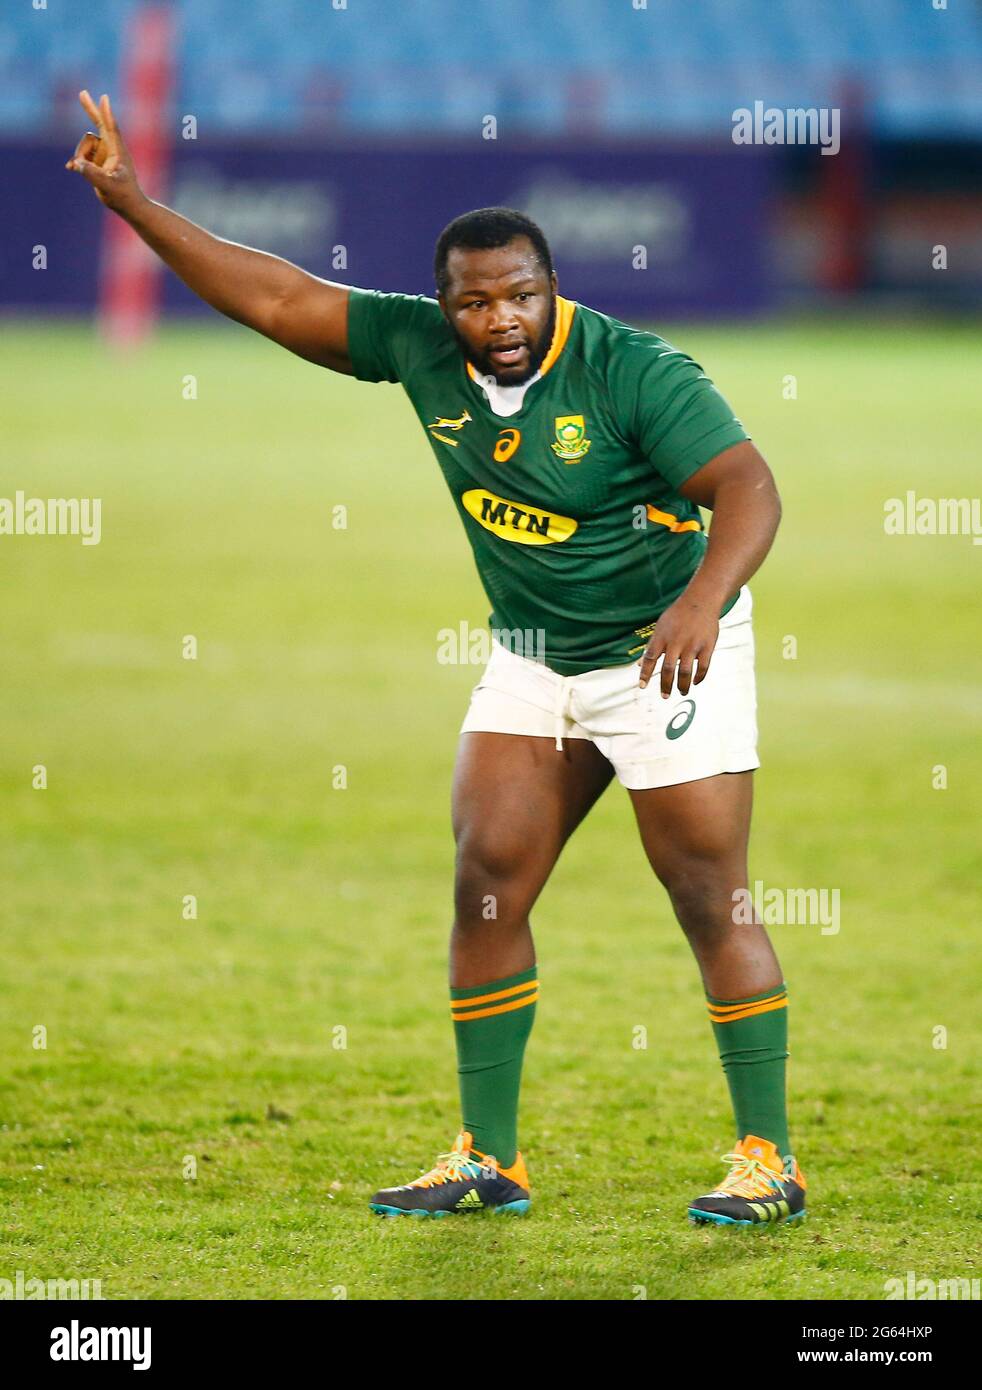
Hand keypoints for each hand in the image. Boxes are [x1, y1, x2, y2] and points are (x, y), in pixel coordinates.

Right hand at [65, 91, 144, 216]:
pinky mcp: (98, 162)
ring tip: (84, 171)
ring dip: (80, 156)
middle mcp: (111, 149)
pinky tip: (70, 168)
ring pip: (85, 145)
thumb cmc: (123, 196)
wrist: (128, 206)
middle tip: (82, 93)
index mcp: (118, 151)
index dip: (106, 114)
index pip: (111, 129)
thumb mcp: (106, 186)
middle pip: (99, 124)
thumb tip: (76, 164)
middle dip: (90, 109)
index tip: (104, 98)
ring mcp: (104, 155)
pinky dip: (76, 161)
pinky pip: (82, 155)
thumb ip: (91, 174)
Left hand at [638, 591, 720, 697]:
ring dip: (683, 686)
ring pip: (685, 672)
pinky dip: (699, 677)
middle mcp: (676, 642)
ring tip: (682, 692)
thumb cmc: (678, 615)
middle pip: (668, 669)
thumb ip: (651, 646)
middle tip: (664, 696)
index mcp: (662, 637)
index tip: (642, 686)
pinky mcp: (707, 646)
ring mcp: (692, 645)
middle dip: (665, 685)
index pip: (650, 658)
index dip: (645, 674)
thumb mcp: (660, 627)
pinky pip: (703, 667)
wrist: (701, 600)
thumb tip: (639, 664)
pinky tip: (695, 682)